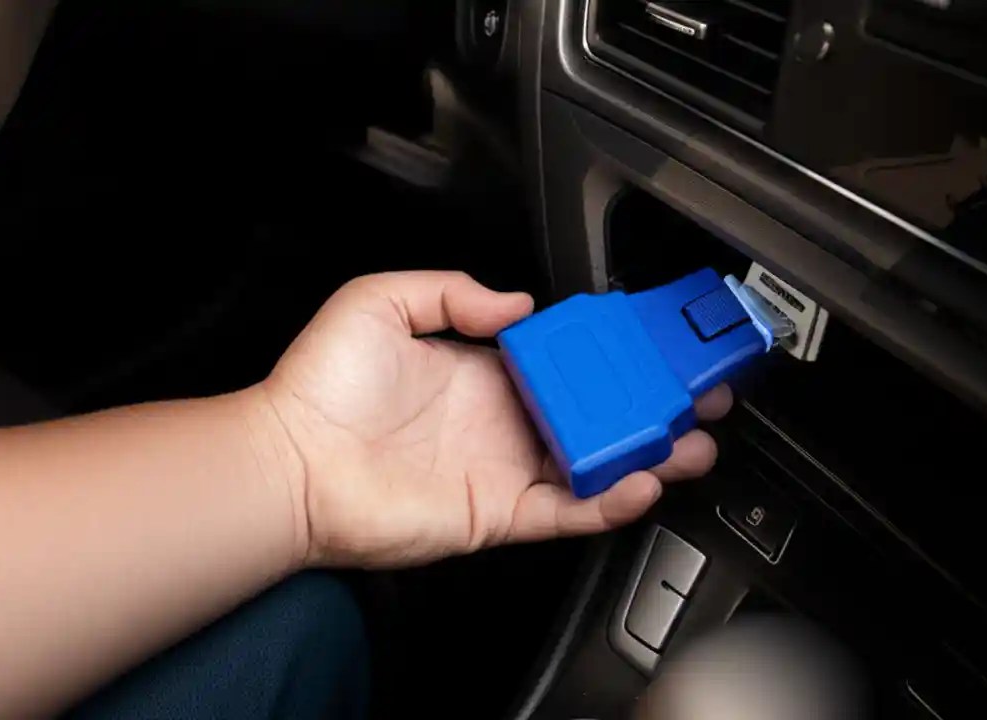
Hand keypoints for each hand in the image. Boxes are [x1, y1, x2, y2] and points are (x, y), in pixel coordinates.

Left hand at [259, 271, 732, 567]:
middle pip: (597, 414)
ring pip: (596, 463)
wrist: (289, 462)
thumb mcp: (381, 301)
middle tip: (697, 395)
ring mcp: (505, 469)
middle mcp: (502, 421)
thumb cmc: (319, 387)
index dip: (611, 354)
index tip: (651, 342)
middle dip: (650, 406)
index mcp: (483, 372)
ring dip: (650, 454)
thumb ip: (453, 291)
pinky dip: (610, 501)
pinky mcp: (499, 513)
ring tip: (696, 442)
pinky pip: (569, 510)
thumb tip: (517, 303)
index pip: (566, 362)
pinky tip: (645, 481)